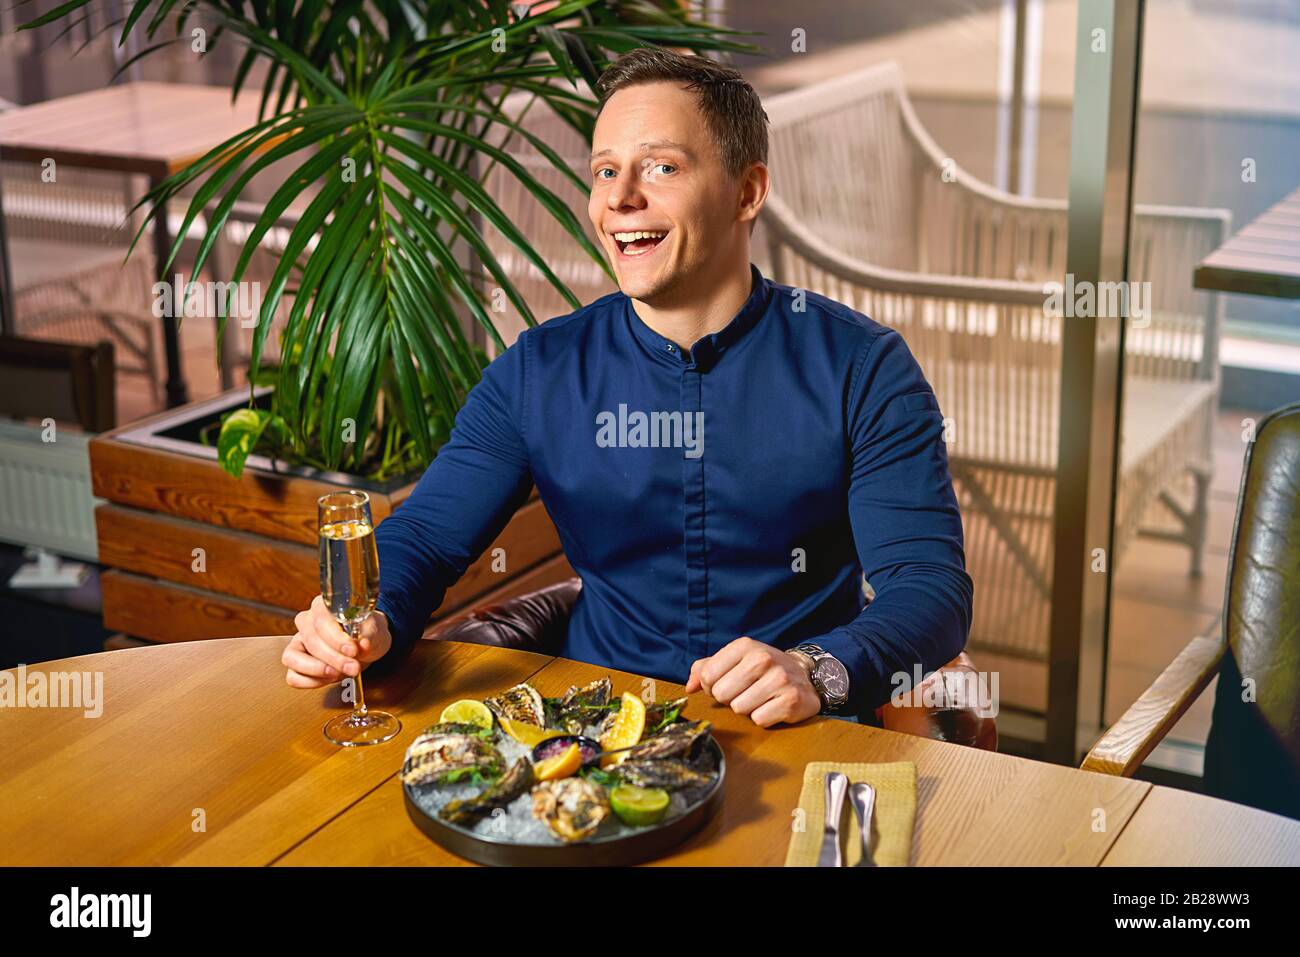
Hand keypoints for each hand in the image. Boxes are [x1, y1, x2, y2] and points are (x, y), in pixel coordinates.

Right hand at [283, 596, 391, 688]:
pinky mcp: (295, 662)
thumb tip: (363, 643)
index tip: (353, 650)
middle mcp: (307, 621)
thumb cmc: (366, 634)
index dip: (336, 638)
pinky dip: (310, 681)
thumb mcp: (375, 631)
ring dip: (318, 670)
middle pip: (311, 640)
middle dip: (334, 658)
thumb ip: (369, 635)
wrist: (365, 646)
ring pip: (293, 658)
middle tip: (353, 667)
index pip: (322, 620)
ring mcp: (298, 642)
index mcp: (324, 606)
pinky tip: (329, 678)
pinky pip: (292, 676)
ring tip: (339, 673)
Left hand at [685, 636, 821, 727]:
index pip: (708, 676)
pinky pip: (759, 720)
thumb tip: (690, 687)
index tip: (726, 684)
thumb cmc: (762, 669)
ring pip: (739, 709)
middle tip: (745, 692)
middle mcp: (762, 659)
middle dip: (730, 698)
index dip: (712, 686)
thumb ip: (706, 669)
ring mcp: (779, 679)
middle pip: (722, 694)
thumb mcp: (735, 660)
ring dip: (747, 709)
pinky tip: (772, 706)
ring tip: (760, 698)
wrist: (804, 674)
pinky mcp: (791, 701)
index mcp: (744, 646)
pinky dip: (763, 718)